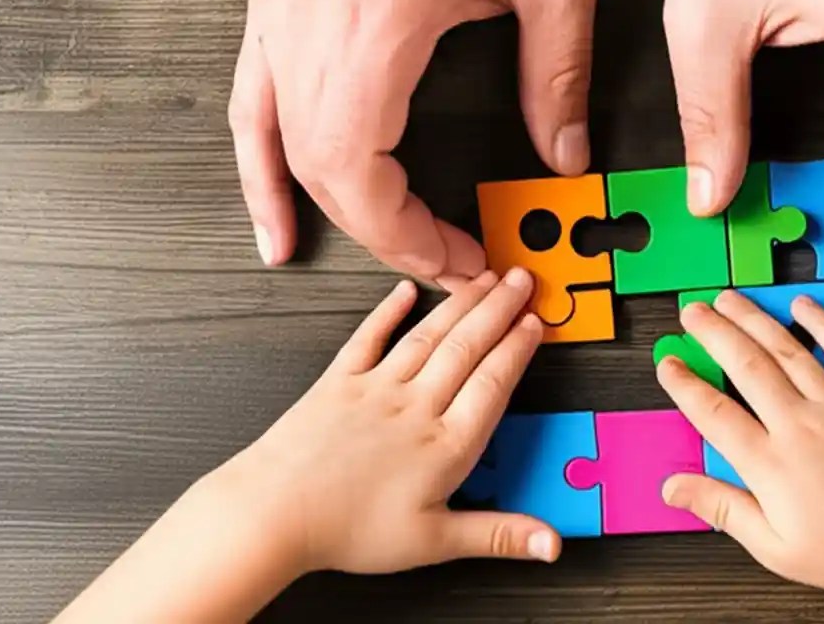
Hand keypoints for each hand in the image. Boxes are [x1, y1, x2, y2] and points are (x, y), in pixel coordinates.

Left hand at [229, 269, 559, 574]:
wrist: (274, 514)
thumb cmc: (346, 530)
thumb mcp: (435, 542)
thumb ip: (498, 535)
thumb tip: (548, 544)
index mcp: (445, 445)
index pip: (494, 382)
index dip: (519, 348)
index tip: (536, 323)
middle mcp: (415, 408)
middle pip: (468, 347)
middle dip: (500, 308)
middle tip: (523, 280)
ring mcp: (376, 389)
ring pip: (429, 335)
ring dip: (461, 303)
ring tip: (484, 279)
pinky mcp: (339, 382)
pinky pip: (369, 337)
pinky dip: (389, 311)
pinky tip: (406, 291)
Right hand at [230, 0, 597, 287]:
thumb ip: (559, 69)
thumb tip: (564, 150)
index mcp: (373, 26)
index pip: (361, 174)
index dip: (404, 235)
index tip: (457, 257)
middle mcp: (309, 32)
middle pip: (325, 175)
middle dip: (388, 235)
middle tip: (450, 260)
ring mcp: (280, 23)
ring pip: (285, 152)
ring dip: (337, 214)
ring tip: (387, 257)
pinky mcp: (274, 14)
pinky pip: (248, 114)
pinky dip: (259, 176)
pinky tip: (275, 222)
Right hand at [656, 291, 823, 622]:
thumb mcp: (778, 548)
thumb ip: (723, 510)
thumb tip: (674, 488)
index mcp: (771, 464)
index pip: (712, 412)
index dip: (683, 384)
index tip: (667, 363)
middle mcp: (800, 425)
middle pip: (744, 366)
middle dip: (713, 332)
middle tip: (691, 310)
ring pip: (786, 350)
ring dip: (753, 319)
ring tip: (729, 299)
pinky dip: (822, 323)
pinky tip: (802, 306)